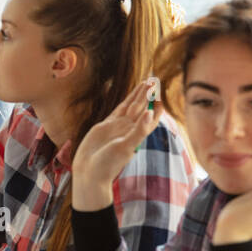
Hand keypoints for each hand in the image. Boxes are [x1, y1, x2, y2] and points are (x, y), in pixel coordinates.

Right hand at [71, 78, 160, 210]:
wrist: (90, 171)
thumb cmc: (108, 163)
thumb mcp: (125, 147)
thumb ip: (138, 130)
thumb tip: (150, 112)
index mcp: (138, 134)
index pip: (152, 116)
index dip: (157, 104)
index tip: (161, 93)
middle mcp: (130, 129)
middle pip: (143, 107)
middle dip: (149, 94)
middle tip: (155, 79)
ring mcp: (118, 126)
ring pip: (131, 106)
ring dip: (139, 95)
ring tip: (146, 82)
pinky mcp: (106, 126)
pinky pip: (118, 110)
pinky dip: (125, 101)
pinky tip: (130, 96)